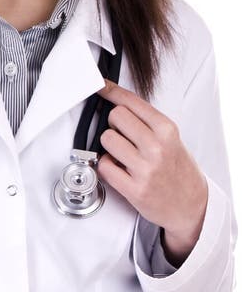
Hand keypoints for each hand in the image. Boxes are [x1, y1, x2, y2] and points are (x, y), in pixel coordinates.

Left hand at [97, 80, 207, 262]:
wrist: (192, 205)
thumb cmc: (177, 169)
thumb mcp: (170, 138)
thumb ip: (146, 121)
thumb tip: (115, 101)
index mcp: (167, 130)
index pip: (131, 101)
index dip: (111, 91)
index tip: (100, 86)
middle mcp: (157, 147)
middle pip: (115, 116)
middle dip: (114, 124)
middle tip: (123, 136)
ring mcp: (145, 168)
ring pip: (106, 138)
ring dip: (109, 146)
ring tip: (122, 155)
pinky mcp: (135, 189)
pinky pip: (103, 166)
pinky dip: (106, 166)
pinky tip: (119, 169)